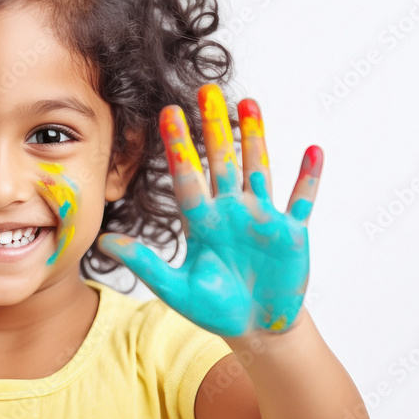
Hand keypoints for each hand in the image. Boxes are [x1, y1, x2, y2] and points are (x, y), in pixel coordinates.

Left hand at [98, 84, 320, 338]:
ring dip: (256, 138)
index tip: (168, 113)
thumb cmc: (215, 308)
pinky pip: (301, 200)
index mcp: (201, 222)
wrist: (255, 328)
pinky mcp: (291, 233)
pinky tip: (313, 151)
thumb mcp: (175, 288)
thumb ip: (144, 263)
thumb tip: (105, 243)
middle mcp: (230, 211)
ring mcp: (261, 218)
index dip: (178, 145)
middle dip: (214, 127)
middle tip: (207, 89)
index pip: (186, 176)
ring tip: (250, 103)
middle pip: (220, 161)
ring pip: (257, 169)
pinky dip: (308, 178)